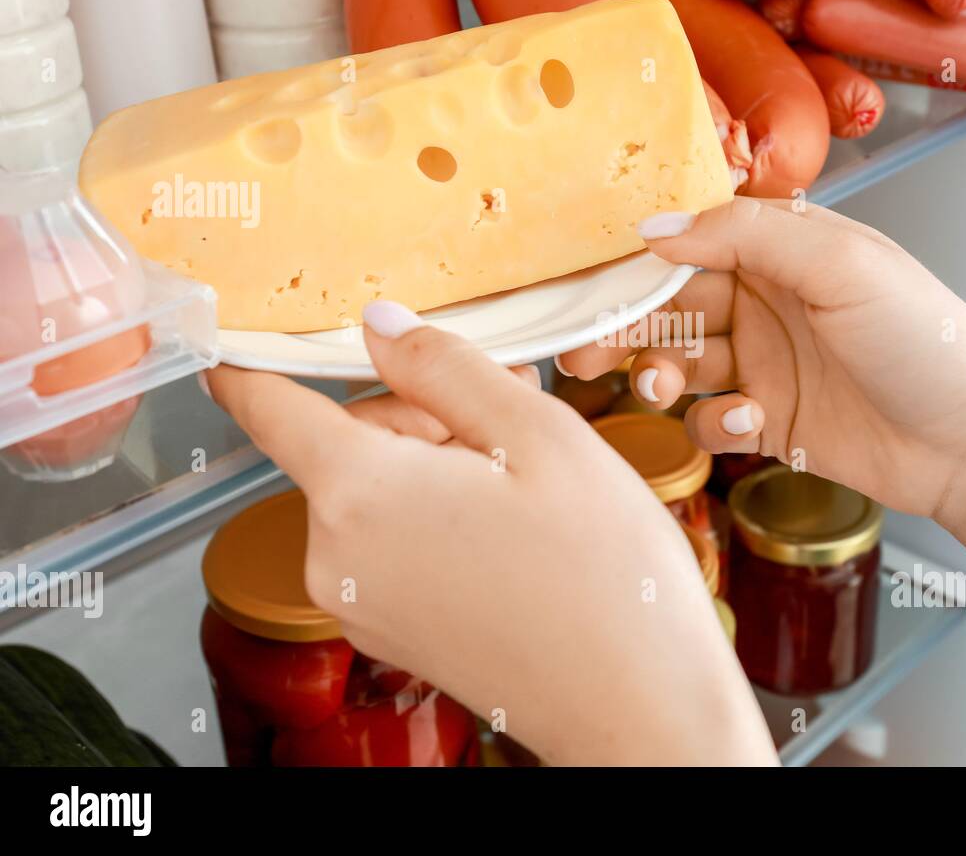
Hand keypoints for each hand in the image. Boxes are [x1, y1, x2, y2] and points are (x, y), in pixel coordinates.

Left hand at [207, 303, 775, 765]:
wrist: (637, 709)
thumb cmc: (604, 575)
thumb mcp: (541, 436)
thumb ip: (446, 368)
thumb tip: (380, 325)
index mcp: (359, 493)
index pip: (263, 403)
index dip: (259, 356)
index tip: (260, 329)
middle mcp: (336, 556)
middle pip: (345, 441)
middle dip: (419, 414)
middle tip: (510, 418)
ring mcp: (359, 603)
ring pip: (373, 491)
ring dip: (435, 466)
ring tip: (525, 486)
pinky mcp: (390, 631)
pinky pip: (389, 542)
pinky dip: (435, 516)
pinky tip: (511, 530)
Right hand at [559, 198, 965, 611]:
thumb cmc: (925, 339)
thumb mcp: (839, 263)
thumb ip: (743, 234)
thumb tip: (654, 228)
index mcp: (783, 248)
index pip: (691, 241)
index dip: (637, 261)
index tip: (588, 282)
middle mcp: (768, 301)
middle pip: (671, 306)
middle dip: (624, 326)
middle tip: (583, 350)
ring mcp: (767, 364)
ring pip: (680, 363)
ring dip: (658, 375)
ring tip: (660, 389)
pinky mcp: (770, 422)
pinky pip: (711, 418)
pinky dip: (713, 422)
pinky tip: (747, 420)